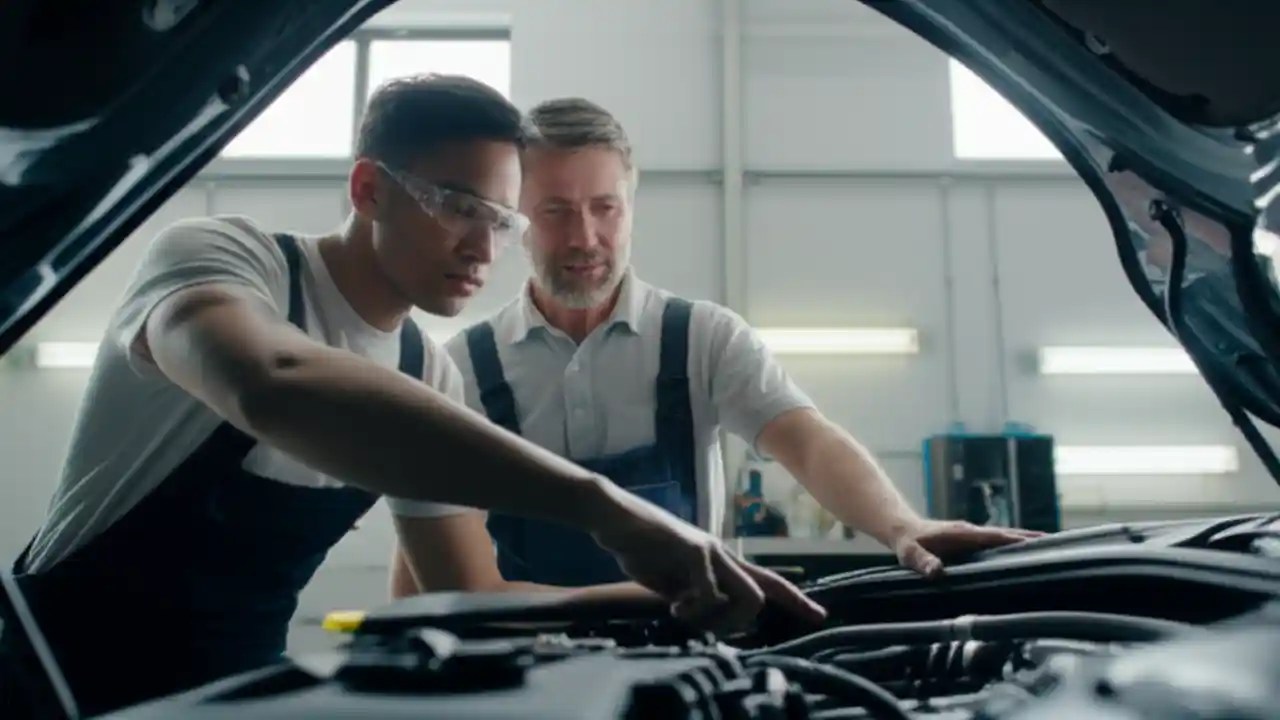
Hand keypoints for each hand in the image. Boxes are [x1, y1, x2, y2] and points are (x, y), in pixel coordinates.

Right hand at [588, 483, 826, 634]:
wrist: (613, 516)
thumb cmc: (639, 546)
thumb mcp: (668, 581)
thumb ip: (690, 598)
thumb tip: (703, 620)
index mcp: (719, 561)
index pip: (766, 581)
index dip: (794, 599)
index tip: (819, 615)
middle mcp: (721, 553)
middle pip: (761, 594)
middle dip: (739, 624)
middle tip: (707, 630)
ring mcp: (709, 549)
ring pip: (746, 597)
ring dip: (718, 618)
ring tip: (683, 614)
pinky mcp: (692, 549)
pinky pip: (710, 592)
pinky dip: (694, 609)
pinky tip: (673, 606)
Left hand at [890, 519, 1045, 577]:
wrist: (903, 530)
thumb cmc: (907, 543)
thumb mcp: (909, 554)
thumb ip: (922, 562)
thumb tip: (938, 572)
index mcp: (962, 534)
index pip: (995, 536)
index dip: (1017, 540)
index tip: (1041, 543)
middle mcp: (972, 532)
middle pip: (1008, 535)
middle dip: (1032, 540)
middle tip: (1062, 546)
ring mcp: (974, 536)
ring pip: (1006, 538)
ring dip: (1028, 542)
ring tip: (1056, 551)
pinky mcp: (973, 542)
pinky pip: (998, 544)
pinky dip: (1016, 547)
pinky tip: (1029, 557)